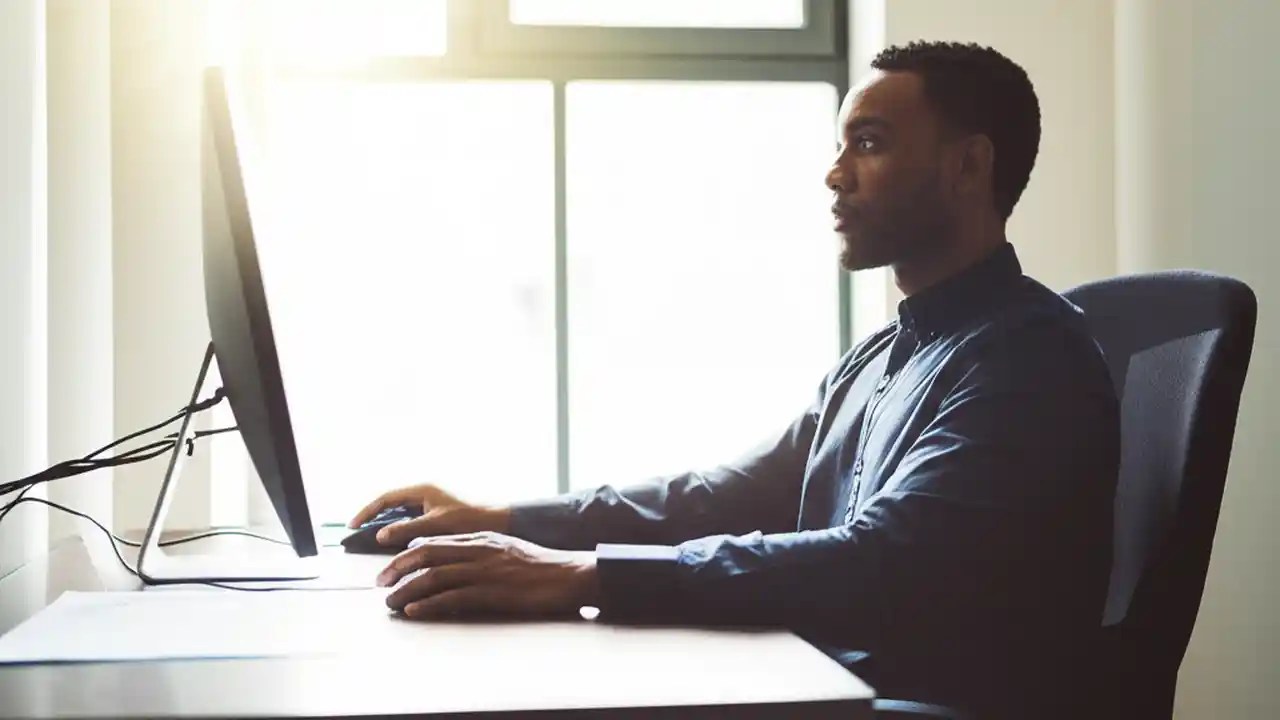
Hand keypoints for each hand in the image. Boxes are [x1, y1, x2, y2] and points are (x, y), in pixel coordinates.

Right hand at [348, 484, 511, 548]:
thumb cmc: (471, 520)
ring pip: (400, 514)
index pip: (386, 498)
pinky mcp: (437, 514)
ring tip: (372, 542)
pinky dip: (400, 531)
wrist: (500, 522)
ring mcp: (431, 503)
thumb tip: (380, 536)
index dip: (367, 512)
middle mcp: (425, 493)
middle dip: (373, 519)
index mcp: (423, 490)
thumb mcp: (436, 525)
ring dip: (386, 526)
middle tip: (357, 534)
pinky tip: (396, 546)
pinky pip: (410, 521)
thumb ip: (407, 529)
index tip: (352, 526)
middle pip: (390, 505)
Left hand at [377, 532, 599, 619]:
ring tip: (390, 602)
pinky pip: (451, 597)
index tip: (391, 566)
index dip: (407, 554)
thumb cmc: (540, 566)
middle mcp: (478, 549)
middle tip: (380, 583)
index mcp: (481, 538)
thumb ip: (480, 551)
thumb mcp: (506, 549)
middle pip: (426, 555)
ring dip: (406, 590)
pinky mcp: (491, 592)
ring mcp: (483, 570)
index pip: (435, 541)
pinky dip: (428, 604)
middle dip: (398, 569)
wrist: (568, 575)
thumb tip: (452, 560)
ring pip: (433, 576)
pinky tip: (413, 610)